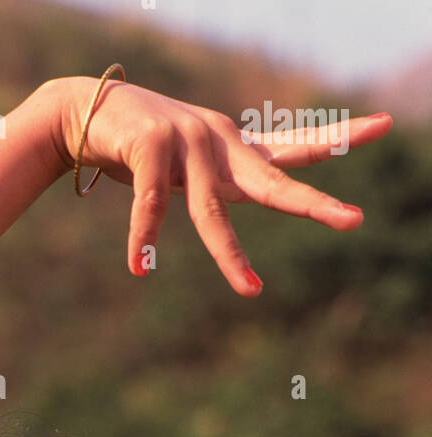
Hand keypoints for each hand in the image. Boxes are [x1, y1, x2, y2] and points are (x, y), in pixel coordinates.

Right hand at [53, 75, 392, 294]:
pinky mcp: (150, 145)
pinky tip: (139, 267)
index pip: (294, 143)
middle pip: (273, 182)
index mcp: (233, 147)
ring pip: (212, 212)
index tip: (384, 126)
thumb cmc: (137, 144)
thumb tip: (234, 205)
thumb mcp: (187, 164)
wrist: (84, 112)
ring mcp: (186, 141)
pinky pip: (151, 204)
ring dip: (230, 255)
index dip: (339, 136)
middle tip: (353, 220)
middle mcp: (218, 142)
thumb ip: (215, 182)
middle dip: (312, 204)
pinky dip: (143, 238)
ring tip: (251, 291)